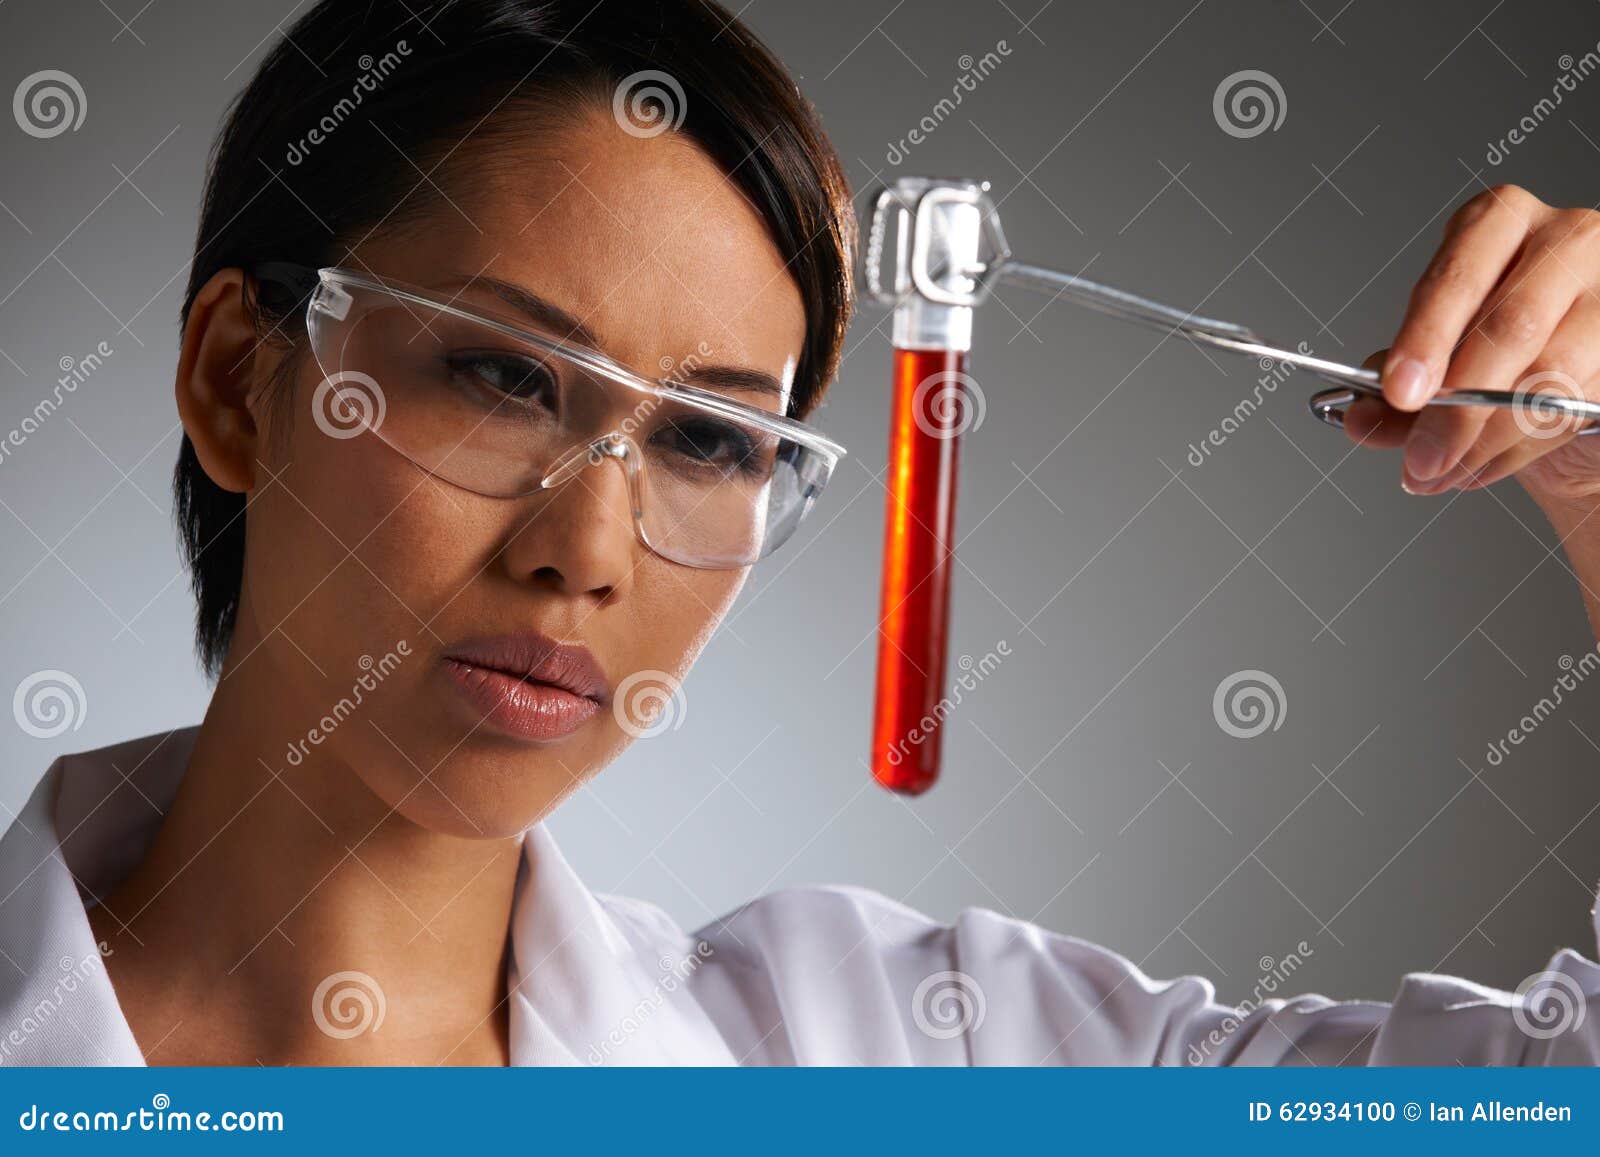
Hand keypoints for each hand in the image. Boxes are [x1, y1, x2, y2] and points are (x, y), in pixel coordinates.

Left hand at [1341, 185, 1599, 515]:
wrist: (1562, 385)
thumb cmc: (1494, 352)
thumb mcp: (1435, 358)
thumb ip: (1396, 388)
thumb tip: (1363, 420)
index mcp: (1499, 224)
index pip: (1459, 275)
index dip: (1426, 338)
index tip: (1398, 394)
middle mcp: (1565, 240)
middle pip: (1512, 326)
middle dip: (1457, 408)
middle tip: (1421, 458)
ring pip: (1551, 375)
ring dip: (1487, 441)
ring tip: (1444, 473)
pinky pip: (1576, 408)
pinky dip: (1521, 449)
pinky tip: (1483, 466)